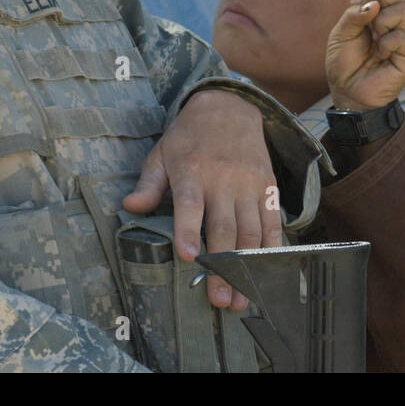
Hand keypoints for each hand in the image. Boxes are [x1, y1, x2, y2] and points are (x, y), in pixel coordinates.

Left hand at [122, 90, 281, 310]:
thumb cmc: (189, 136)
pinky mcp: (268, 187)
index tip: (189, 257)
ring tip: (242, 296)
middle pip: (224, 228)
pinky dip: (272, 248)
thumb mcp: (161, 153)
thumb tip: (131, 207)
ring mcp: (249, 184)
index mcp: (191, 170)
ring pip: (251, 231)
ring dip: (248, 266)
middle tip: (219, 299)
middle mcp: (223, 179)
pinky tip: (267, 271)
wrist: (229, 106)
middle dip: (223, 266)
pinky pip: (273, 222)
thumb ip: (148, 184)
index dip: (189, 231)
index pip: (190, 204)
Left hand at [325, 0, 404, 110]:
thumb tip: (374, 4)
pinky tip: (379, 55)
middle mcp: (398, 24)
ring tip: (374, 40)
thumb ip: (354, 14)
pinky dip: (385, 43)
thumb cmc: (344, 62)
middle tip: (370, 19)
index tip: (355, 8)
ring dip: (382, 22)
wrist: (347, 91)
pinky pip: (402, 37)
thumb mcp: (340, 33)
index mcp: (383, 14)